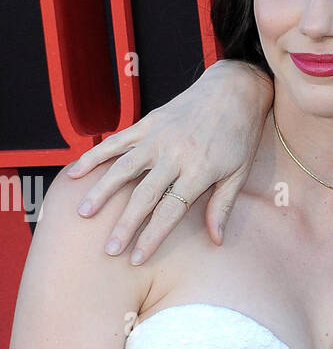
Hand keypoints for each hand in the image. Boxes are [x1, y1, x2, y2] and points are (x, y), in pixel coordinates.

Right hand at [66, 59, 272, 262]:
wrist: (234, 90)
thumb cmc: (240, 135)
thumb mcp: (239, 173)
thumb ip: (223, 206)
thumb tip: (216, 240)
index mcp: (199, 171)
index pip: (170, 211)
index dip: (152, 237)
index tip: (136, 258)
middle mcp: (175, 154)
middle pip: (143, 195)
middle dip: (125, 225)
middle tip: (109, 250)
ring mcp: (158, 136)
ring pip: (122, 168)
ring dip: (101, 192)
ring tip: (84, 214)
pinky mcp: (148, 122)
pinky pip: (117, 142)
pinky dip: (95, 157)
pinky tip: (75, 173)